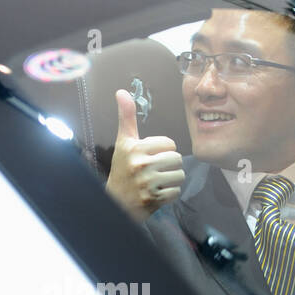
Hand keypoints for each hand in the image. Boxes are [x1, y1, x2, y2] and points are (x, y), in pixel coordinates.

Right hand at [105, 89, 184, 220]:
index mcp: (134, 148)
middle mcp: (140, 165)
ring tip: (159, 180)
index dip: (164, 149)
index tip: (152, 156)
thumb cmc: (122, 169)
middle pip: (176, 159)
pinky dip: (170, 193)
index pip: (169, 143)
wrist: (115, 202)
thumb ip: (126, 117)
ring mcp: (147, 183)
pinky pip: (176, 192)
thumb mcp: (123, 142)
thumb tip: (121, 91)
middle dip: (170, 165)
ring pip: (179, 175)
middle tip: (157, 170)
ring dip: (172, 179)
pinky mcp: (153, 199)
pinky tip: (158, 192)